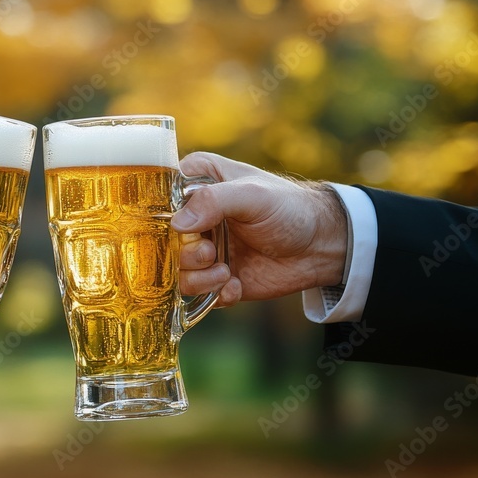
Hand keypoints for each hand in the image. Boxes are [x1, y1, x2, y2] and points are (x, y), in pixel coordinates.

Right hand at [171, 152, 347, 306]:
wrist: (321, 246)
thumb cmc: (289, 207)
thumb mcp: (253, 194)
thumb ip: (214, 201)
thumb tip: (177, 225)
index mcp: (195, 184)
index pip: (156, 197)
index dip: (159, 217)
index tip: (177, 230)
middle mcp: (193, 217)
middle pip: (160, 241)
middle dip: (183, 254)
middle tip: (209, 253)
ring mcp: (202, 249)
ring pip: (175, 272)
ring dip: (198, 278)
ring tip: (224, 272)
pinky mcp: (214, 277)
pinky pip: (198, 294)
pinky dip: (215, 293)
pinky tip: (236, 285)